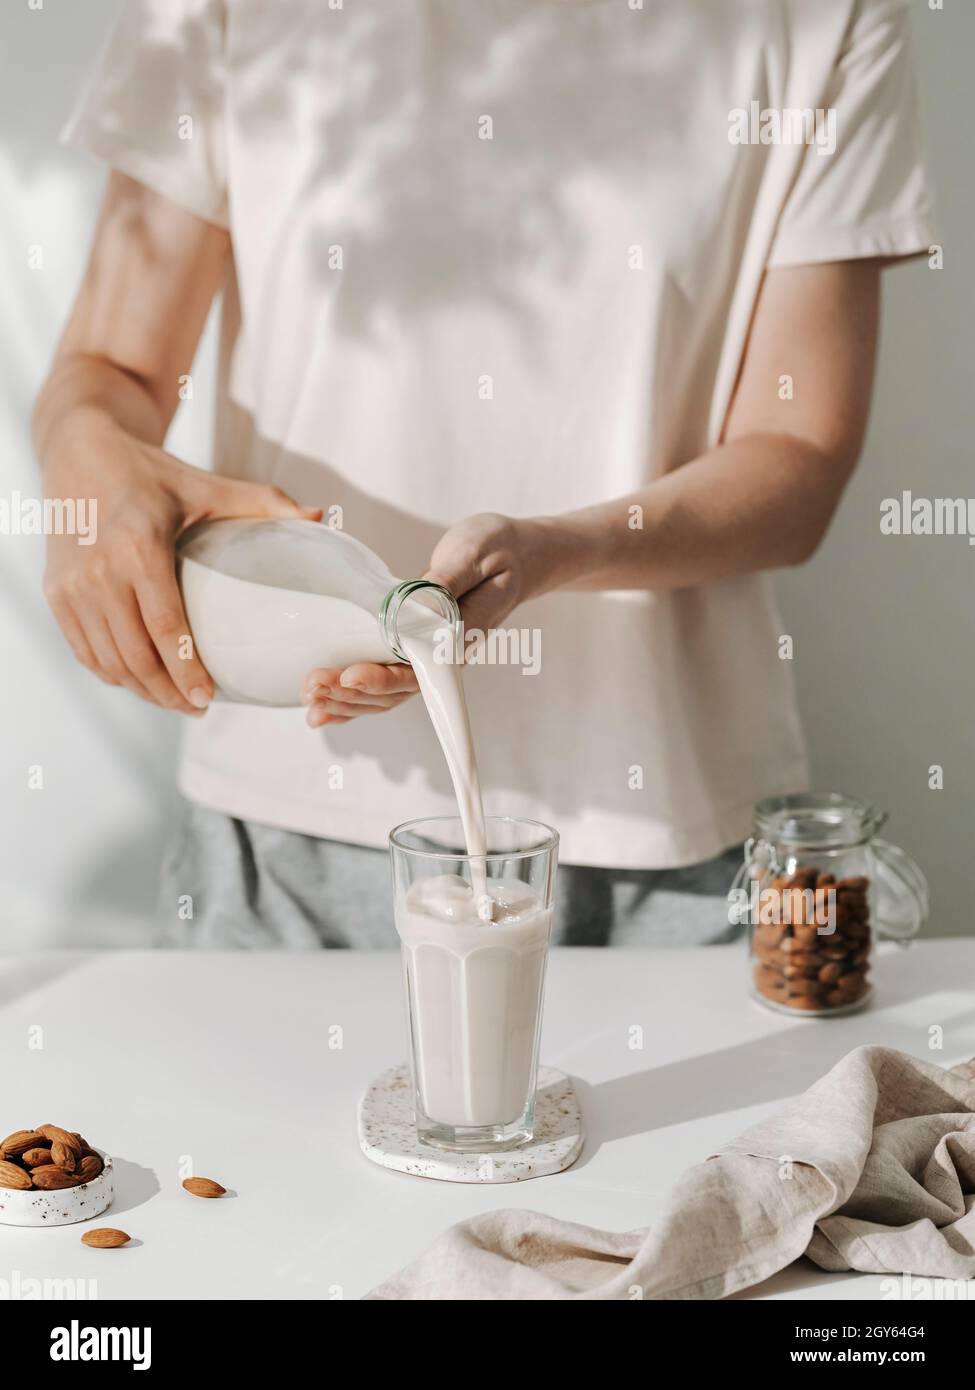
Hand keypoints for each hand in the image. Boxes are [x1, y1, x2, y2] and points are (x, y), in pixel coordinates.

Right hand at [42, 409, 321, 713]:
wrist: (79, 450)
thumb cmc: (152, 473)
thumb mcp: (207, 486)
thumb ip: (264, 503)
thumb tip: (323, 516)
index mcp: (140, 548)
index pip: (163, 627)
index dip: (186, 671)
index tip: (209, 698)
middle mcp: (99, 572)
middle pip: (135, 656)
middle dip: (168, 693)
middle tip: (198, 709)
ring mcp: (72, 586)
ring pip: (108, 661)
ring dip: (142, 690)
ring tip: (175, 701)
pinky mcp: (55, 593)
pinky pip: (84, 651)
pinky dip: (112, 674)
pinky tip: (140, 682)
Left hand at [303, 512, 567, 725]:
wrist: (517, 557)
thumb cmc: (499, 551)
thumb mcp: (476, 553)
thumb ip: (448, 580)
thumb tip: (418, 602)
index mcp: (461, 635)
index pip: (421, 669)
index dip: (383, 678)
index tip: (350, 676)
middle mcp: (442, 655)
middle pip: (395, 690)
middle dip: (351, 693)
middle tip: (313, 685)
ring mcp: (427, 656)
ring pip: (386, 694)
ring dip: (346, 701)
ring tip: (309, 698)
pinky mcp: (413, 649)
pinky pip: (382, 682)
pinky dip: (352, 699)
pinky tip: (322, 711)